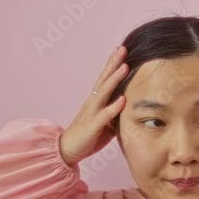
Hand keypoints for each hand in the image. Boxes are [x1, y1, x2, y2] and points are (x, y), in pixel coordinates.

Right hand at [59, 46, 128, 166]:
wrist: (69, 149)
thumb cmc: (89, 135)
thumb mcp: (106, 122)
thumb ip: (116, 112)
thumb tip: (130, 106)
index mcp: (96, 100)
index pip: (105, 78)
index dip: (112, 64)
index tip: (121, 49)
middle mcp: (93, 102)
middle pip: (104, 79)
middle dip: (114, 63)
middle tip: (123, 48)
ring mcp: (92, 112)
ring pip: (104, 92)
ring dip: (114, 79)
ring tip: (125, 66)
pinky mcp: (93, 126)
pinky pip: (105, 115)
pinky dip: (114, 107)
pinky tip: (123, 99)